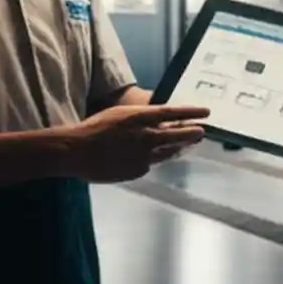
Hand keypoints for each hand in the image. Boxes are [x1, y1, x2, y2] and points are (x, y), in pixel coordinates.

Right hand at [66, 105, 209, 182]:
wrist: (77, 151)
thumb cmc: (95, 129)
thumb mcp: (120, 115)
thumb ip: (141, 120)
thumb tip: (160, 123)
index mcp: (139, 118)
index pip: (172, 113)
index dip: (191, 112)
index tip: (206, 112)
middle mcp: (145, 136)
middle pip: (177, 135)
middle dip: (192, 134)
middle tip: (202, 132)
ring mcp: (143, 156)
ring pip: (167, 152)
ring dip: (177, 148)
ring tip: (185, 145)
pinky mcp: (138, 171)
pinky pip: (151, 164)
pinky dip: (153, 159)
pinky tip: (150, 158)